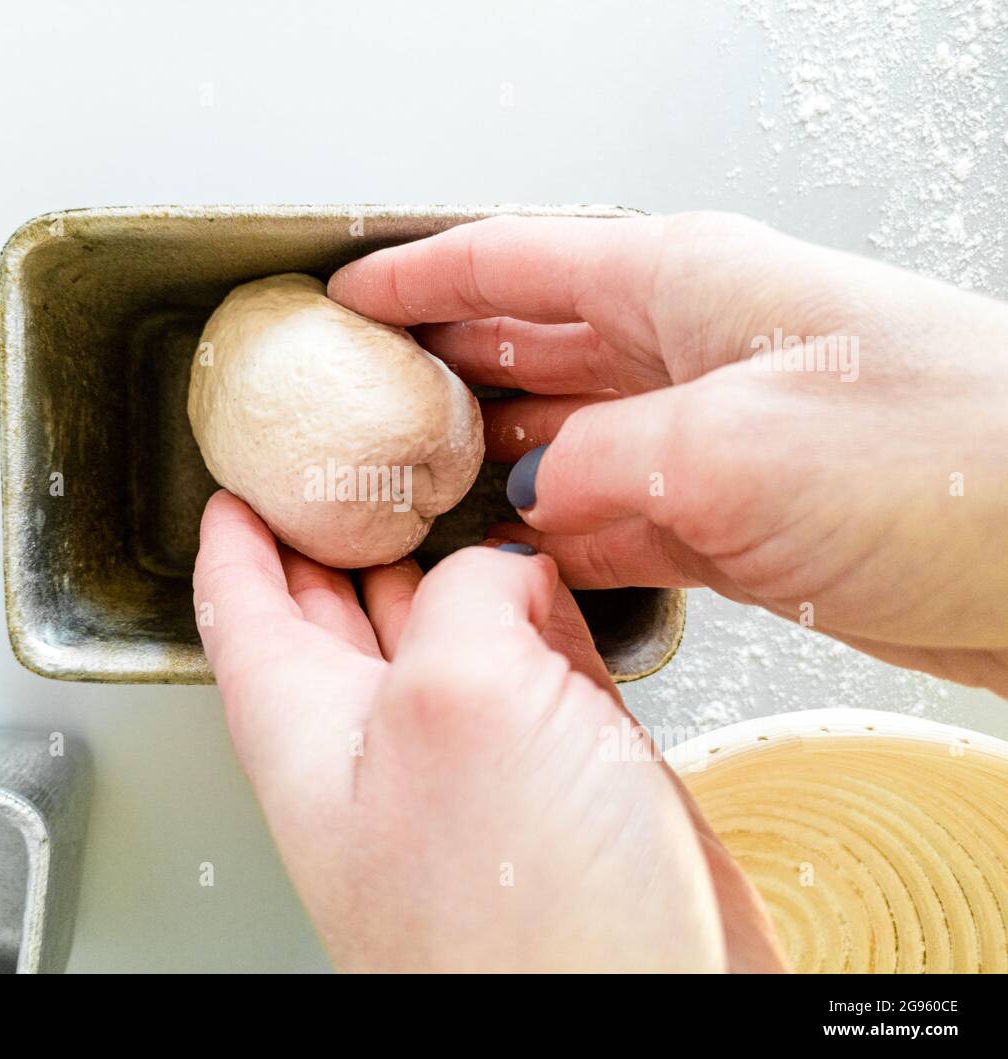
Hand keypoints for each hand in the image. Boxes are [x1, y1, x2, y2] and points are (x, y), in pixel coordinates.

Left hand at [193, 490, 784, 971]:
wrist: (633, 1024)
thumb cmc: (520, 929)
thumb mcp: (464, 701)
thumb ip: (465, 599)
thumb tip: (501, 565)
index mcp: (313, 732)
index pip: (243, 608)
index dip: (237, 533)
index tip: (238, 477)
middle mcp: (383, 748)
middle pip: (331, 616)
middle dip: (332, 534)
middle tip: (344, 462)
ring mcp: (471, 766)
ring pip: (435, 638)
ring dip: (436, 567)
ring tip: (442, 497)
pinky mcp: (557, 779)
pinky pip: (528, 670)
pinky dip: (530, 613)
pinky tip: (545, 578)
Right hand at [329, 213, 1007, 695]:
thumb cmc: (965, 456)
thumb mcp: (733, 452)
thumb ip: (597, 468)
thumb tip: (528, 506)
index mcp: (681, 285)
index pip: (510, 262)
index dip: (416, 278)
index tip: (343, 297)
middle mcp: (687, 352)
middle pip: (525, 349)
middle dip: (437, 376)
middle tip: (357, 413)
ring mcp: (707, 438)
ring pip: (561, 444)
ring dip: (490, 472)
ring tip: (411, 499)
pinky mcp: (733, 518)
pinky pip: (610, 520)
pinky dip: (556, 544)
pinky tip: (513, 566)